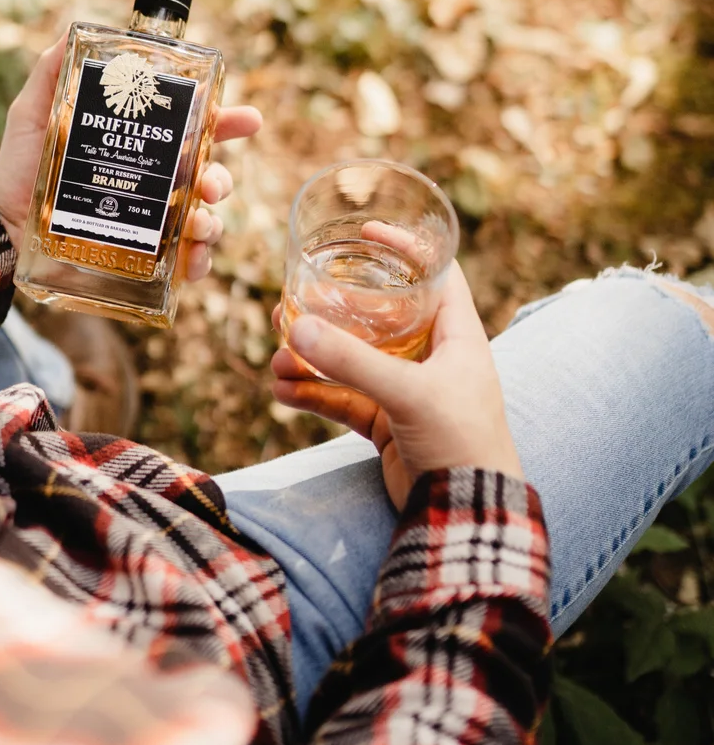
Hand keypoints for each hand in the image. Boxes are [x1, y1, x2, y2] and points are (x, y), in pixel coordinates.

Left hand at [0, 32, 261, 279]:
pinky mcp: (144, 259)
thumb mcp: (32, 114)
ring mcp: (153, 222)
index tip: (249, 120)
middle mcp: (156, 183)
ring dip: (213, 222)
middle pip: (211, 177)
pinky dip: (197, 263)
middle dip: (223, 179)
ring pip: (206, 221)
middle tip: (210, 184)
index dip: (228, 122)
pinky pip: (186, 265)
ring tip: (197, 223)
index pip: (196, 130)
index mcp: (142, 145)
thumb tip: (71, 32)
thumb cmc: (20, 168)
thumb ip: (51, 75)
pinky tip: (189, 259)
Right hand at [270, 261, 522, 508]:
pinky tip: (282, 390)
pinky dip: (313, 394)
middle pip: (379, 316)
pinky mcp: (387, 423)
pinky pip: (343, 399)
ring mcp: (407, 391)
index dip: (406, 248)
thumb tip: (295, 327)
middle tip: (293, 299)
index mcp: (456, 334)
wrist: (466, 514)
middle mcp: (432, 357)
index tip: (367, 231)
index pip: (436, 273)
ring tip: (278, 354)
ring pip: (353, 361)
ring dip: (314, 357)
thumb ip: (352, 362)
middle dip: (334, 309)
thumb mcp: (409, 393)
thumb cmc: (460, 441)